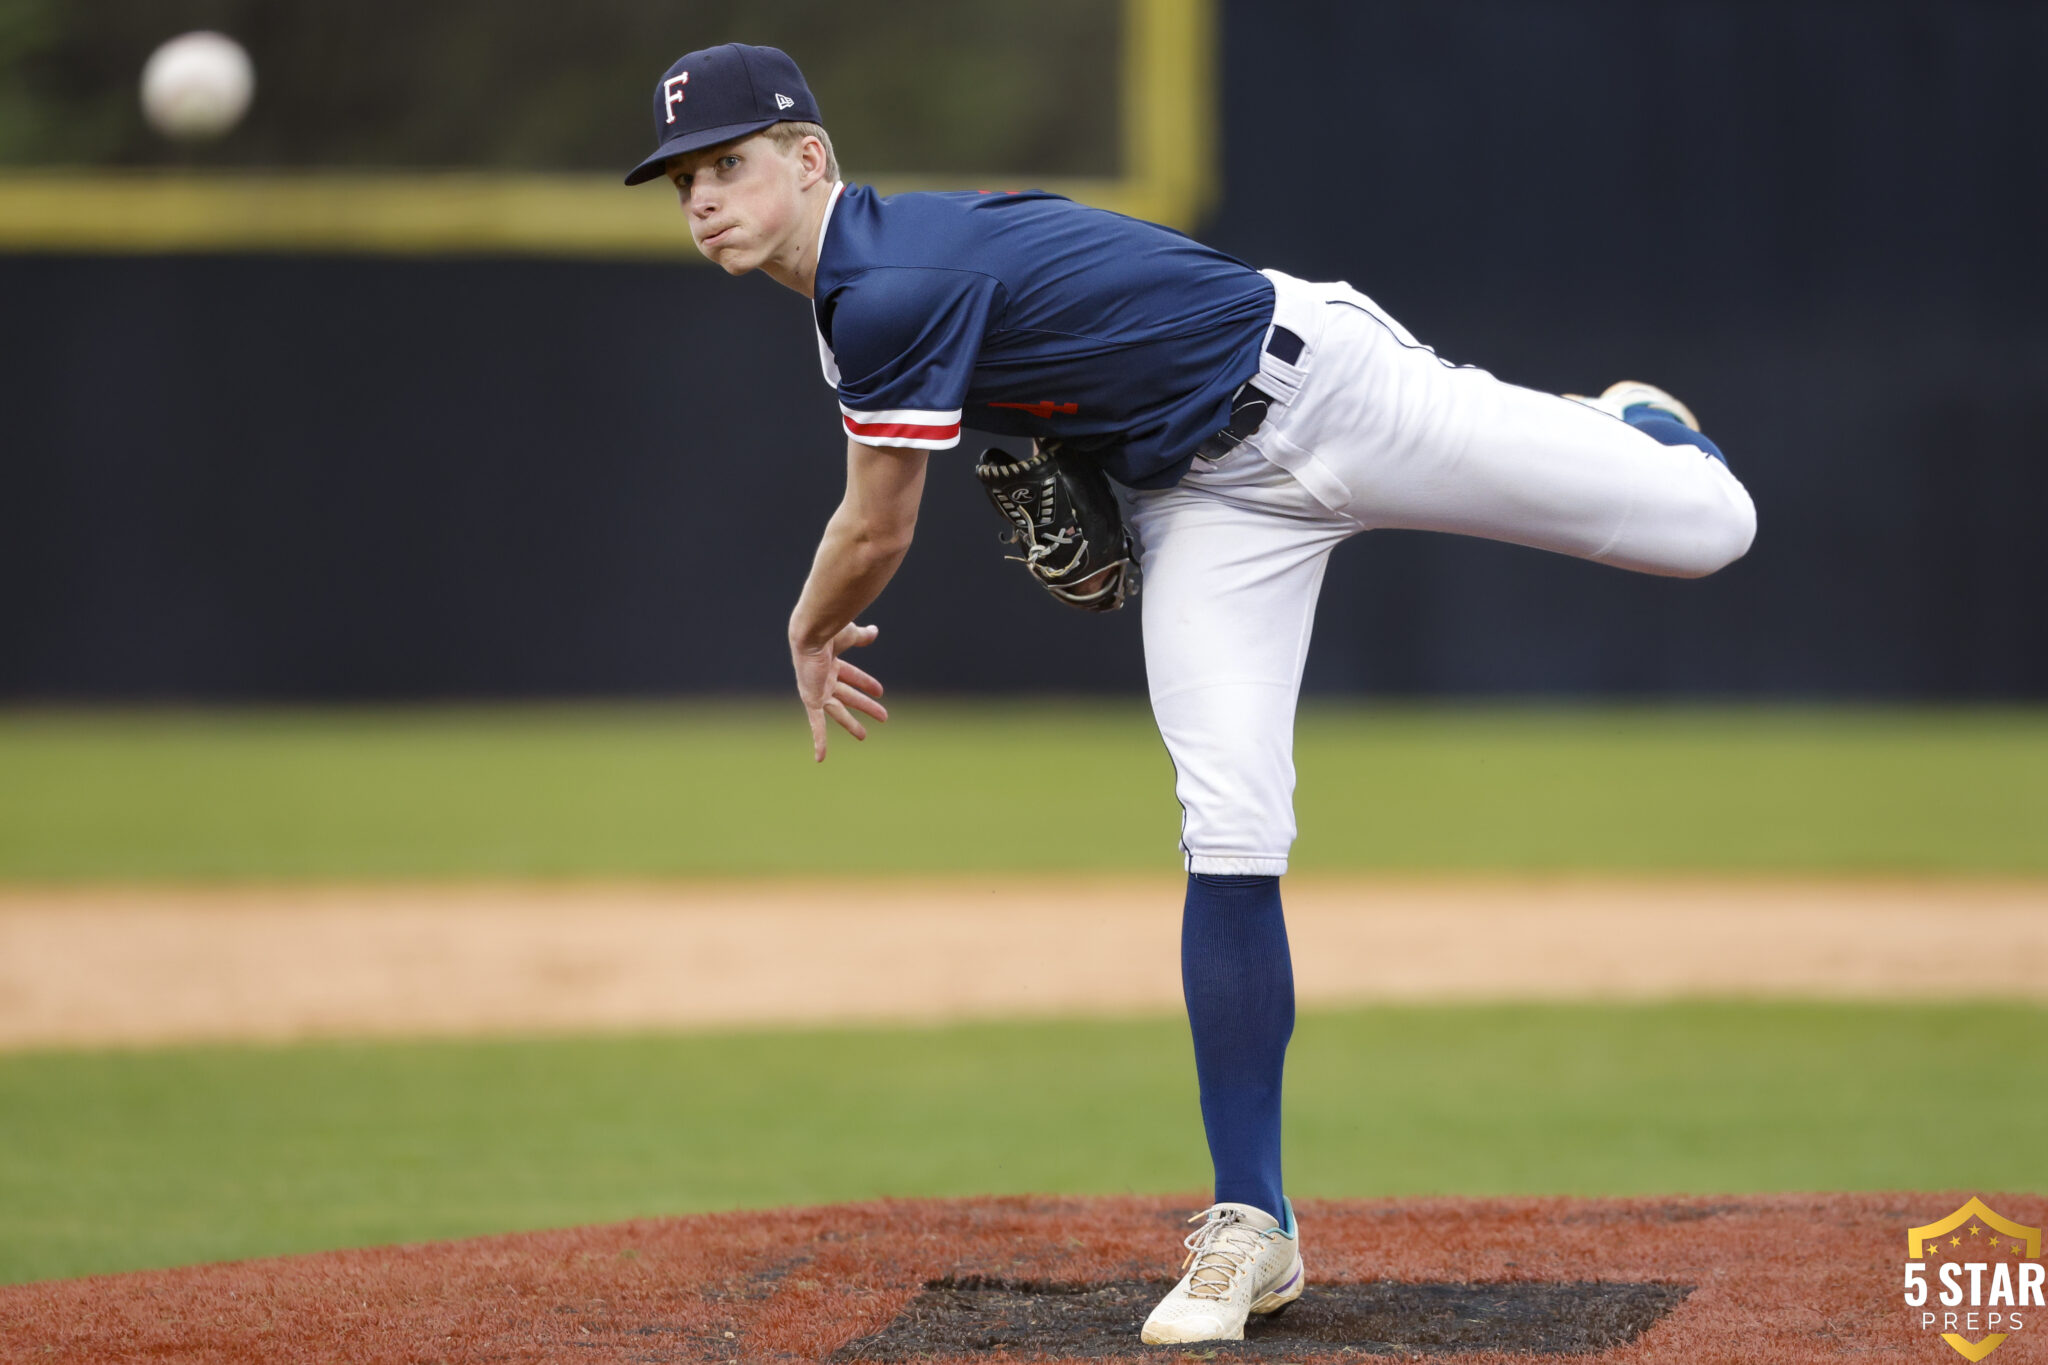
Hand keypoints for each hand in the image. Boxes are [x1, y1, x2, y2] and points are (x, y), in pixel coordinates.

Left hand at [791, 622, 886, 761]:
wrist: (813, 634)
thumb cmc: (829, 631)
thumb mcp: (851, 635)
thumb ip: (862, 636)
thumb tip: (874, 631)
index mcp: (829, 662)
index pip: (851, 676)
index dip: (865, 683)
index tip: (880, 692)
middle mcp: (822, 678)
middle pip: (847, 696)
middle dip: (865, 705)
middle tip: (884, 716)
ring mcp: (817, 690)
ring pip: (837, 711)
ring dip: (851, 724)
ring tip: (864, 736)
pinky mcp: (812, 700)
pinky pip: (816, 724)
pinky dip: (819, 740)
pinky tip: (820, 758)